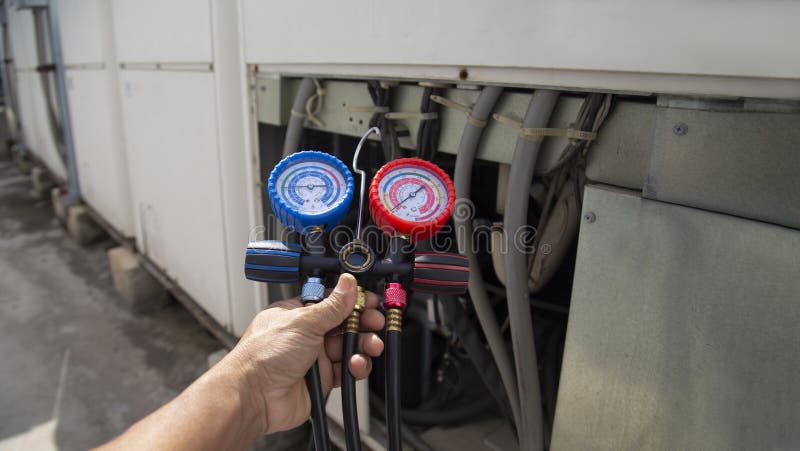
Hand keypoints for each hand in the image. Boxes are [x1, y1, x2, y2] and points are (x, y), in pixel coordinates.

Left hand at [226, 273, 383, 434]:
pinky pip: (347, 370)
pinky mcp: (322, 379)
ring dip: (362, 346)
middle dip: (363, 324)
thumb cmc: (263, 356)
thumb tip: (348, 283)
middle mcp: (306, 335)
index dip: (353, 301)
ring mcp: (314, 358)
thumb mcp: (304, 322)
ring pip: (348, 348)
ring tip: (370, 346)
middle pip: (344, 325)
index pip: (332, 302)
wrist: (254, 396)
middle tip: (375, 323)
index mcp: (298, 314)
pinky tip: (356, 365)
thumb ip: (332, 305)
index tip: (370, 301)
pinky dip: (356, 367)